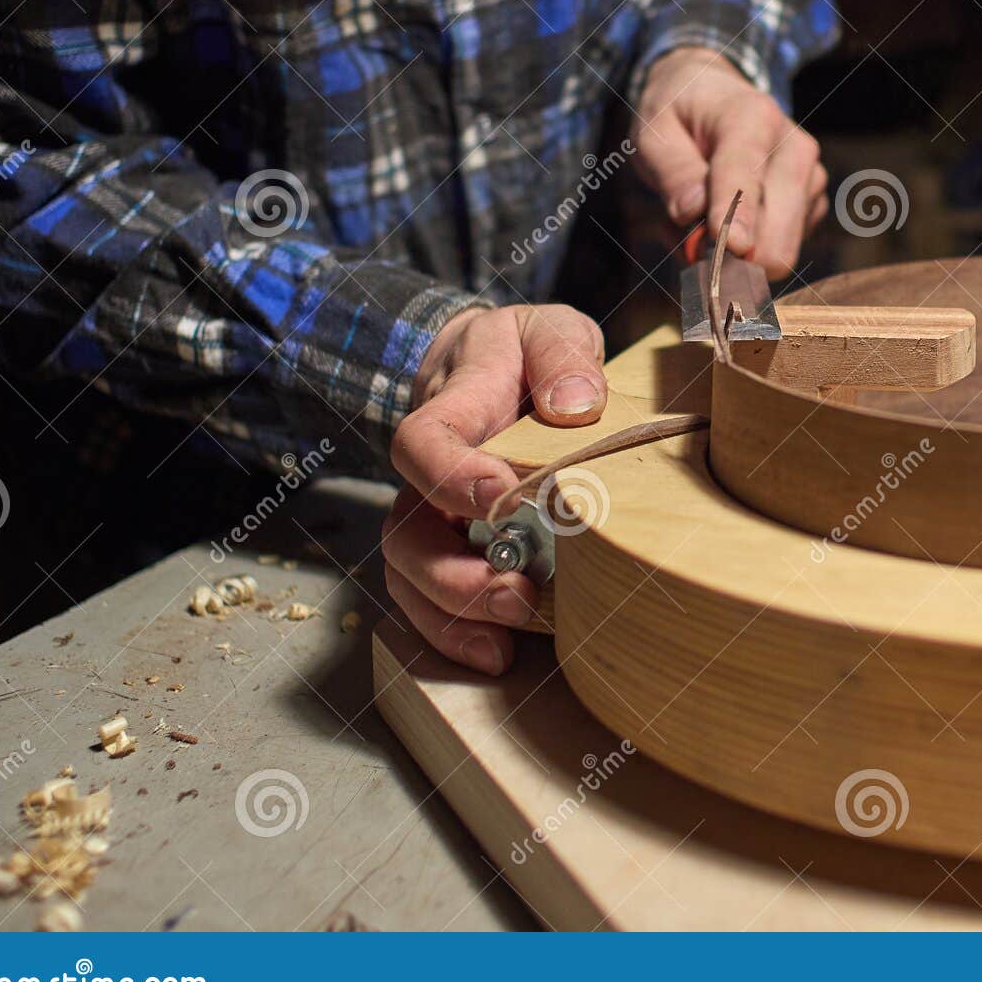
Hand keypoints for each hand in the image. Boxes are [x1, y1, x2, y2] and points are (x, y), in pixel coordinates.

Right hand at [382, 304, 605, 672]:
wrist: (491, 364)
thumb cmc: (524, 353)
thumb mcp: (550, 329)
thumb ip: (563, 354)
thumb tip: (576, 405)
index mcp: (454, 410)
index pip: (423, 442)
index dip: (450, 476)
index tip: (502, 496)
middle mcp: (430, 473)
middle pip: (405, 531)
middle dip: (451, 575)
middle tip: (515, 594)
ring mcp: (434, 514)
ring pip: (408, 575)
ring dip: (451, 615)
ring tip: (503, 642)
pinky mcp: (450, 545)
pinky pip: (429, 599)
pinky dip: (455, 632)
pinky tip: (498, 653)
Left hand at [632, 46, 827, 278]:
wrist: (712, 96)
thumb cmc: (680, 116)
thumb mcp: (655, 132)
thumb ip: (673, 172)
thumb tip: (693, 214)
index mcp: (753, 118)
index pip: (746, 178)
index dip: (737, 219)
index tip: (733, 248)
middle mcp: (794, 149)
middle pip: (777, 234)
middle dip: (731, 259)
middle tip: (687, 248)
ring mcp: (810, 179)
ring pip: (778, 253)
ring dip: (733, 256)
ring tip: (699, 223)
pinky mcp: (811, 205)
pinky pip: (778, 253)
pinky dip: (746, 252)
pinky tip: (724, 223)